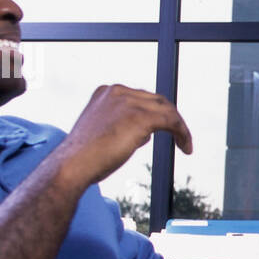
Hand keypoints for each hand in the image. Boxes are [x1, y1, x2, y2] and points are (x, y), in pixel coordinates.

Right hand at [54, 84, 192, 188]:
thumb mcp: (101, 134)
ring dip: (179, 127)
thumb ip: (121, 127)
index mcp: (105, 93)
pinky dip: (182, 133)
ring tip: (184, 144)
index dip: (154, 112)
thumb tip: (144, 133)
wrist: (72, 166)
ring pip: (167, 109)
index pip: (140, 97)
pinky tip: (185, 147)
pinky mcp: (141, 117)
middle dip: (169, 118)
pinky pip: (172, 121)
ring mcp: (129, 102)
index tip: (164, 128)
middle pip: (156, 100)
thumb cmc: (84, 158)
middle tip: (179, 136)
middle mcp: (118, 92)